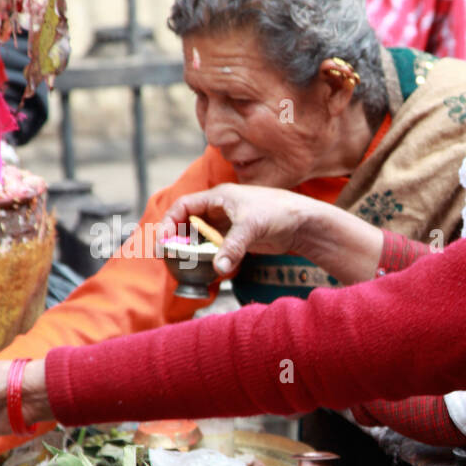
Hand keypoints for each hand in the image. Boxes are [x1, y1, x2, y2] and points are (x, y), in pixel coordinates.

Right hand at [158, 184, 332, 277]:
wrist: (303, 224)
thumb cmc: (279, 213)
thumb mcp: (252, 227)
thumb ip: (233, 247)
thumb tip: (219, 268)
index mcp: (218, 197)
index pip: (183, 206)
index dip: (169, 222)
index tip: (163, 241)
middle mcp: (220, 209)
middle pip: (188, 223)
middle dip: (177, 238)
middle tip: (168, 256)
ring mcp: (228, 224)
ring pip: (201, 237)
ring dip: (192, 250)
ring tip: (184, 265)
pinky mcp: (237, 238)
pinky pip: (215, 248)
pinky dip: (208, 257)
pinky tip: (207, 268)